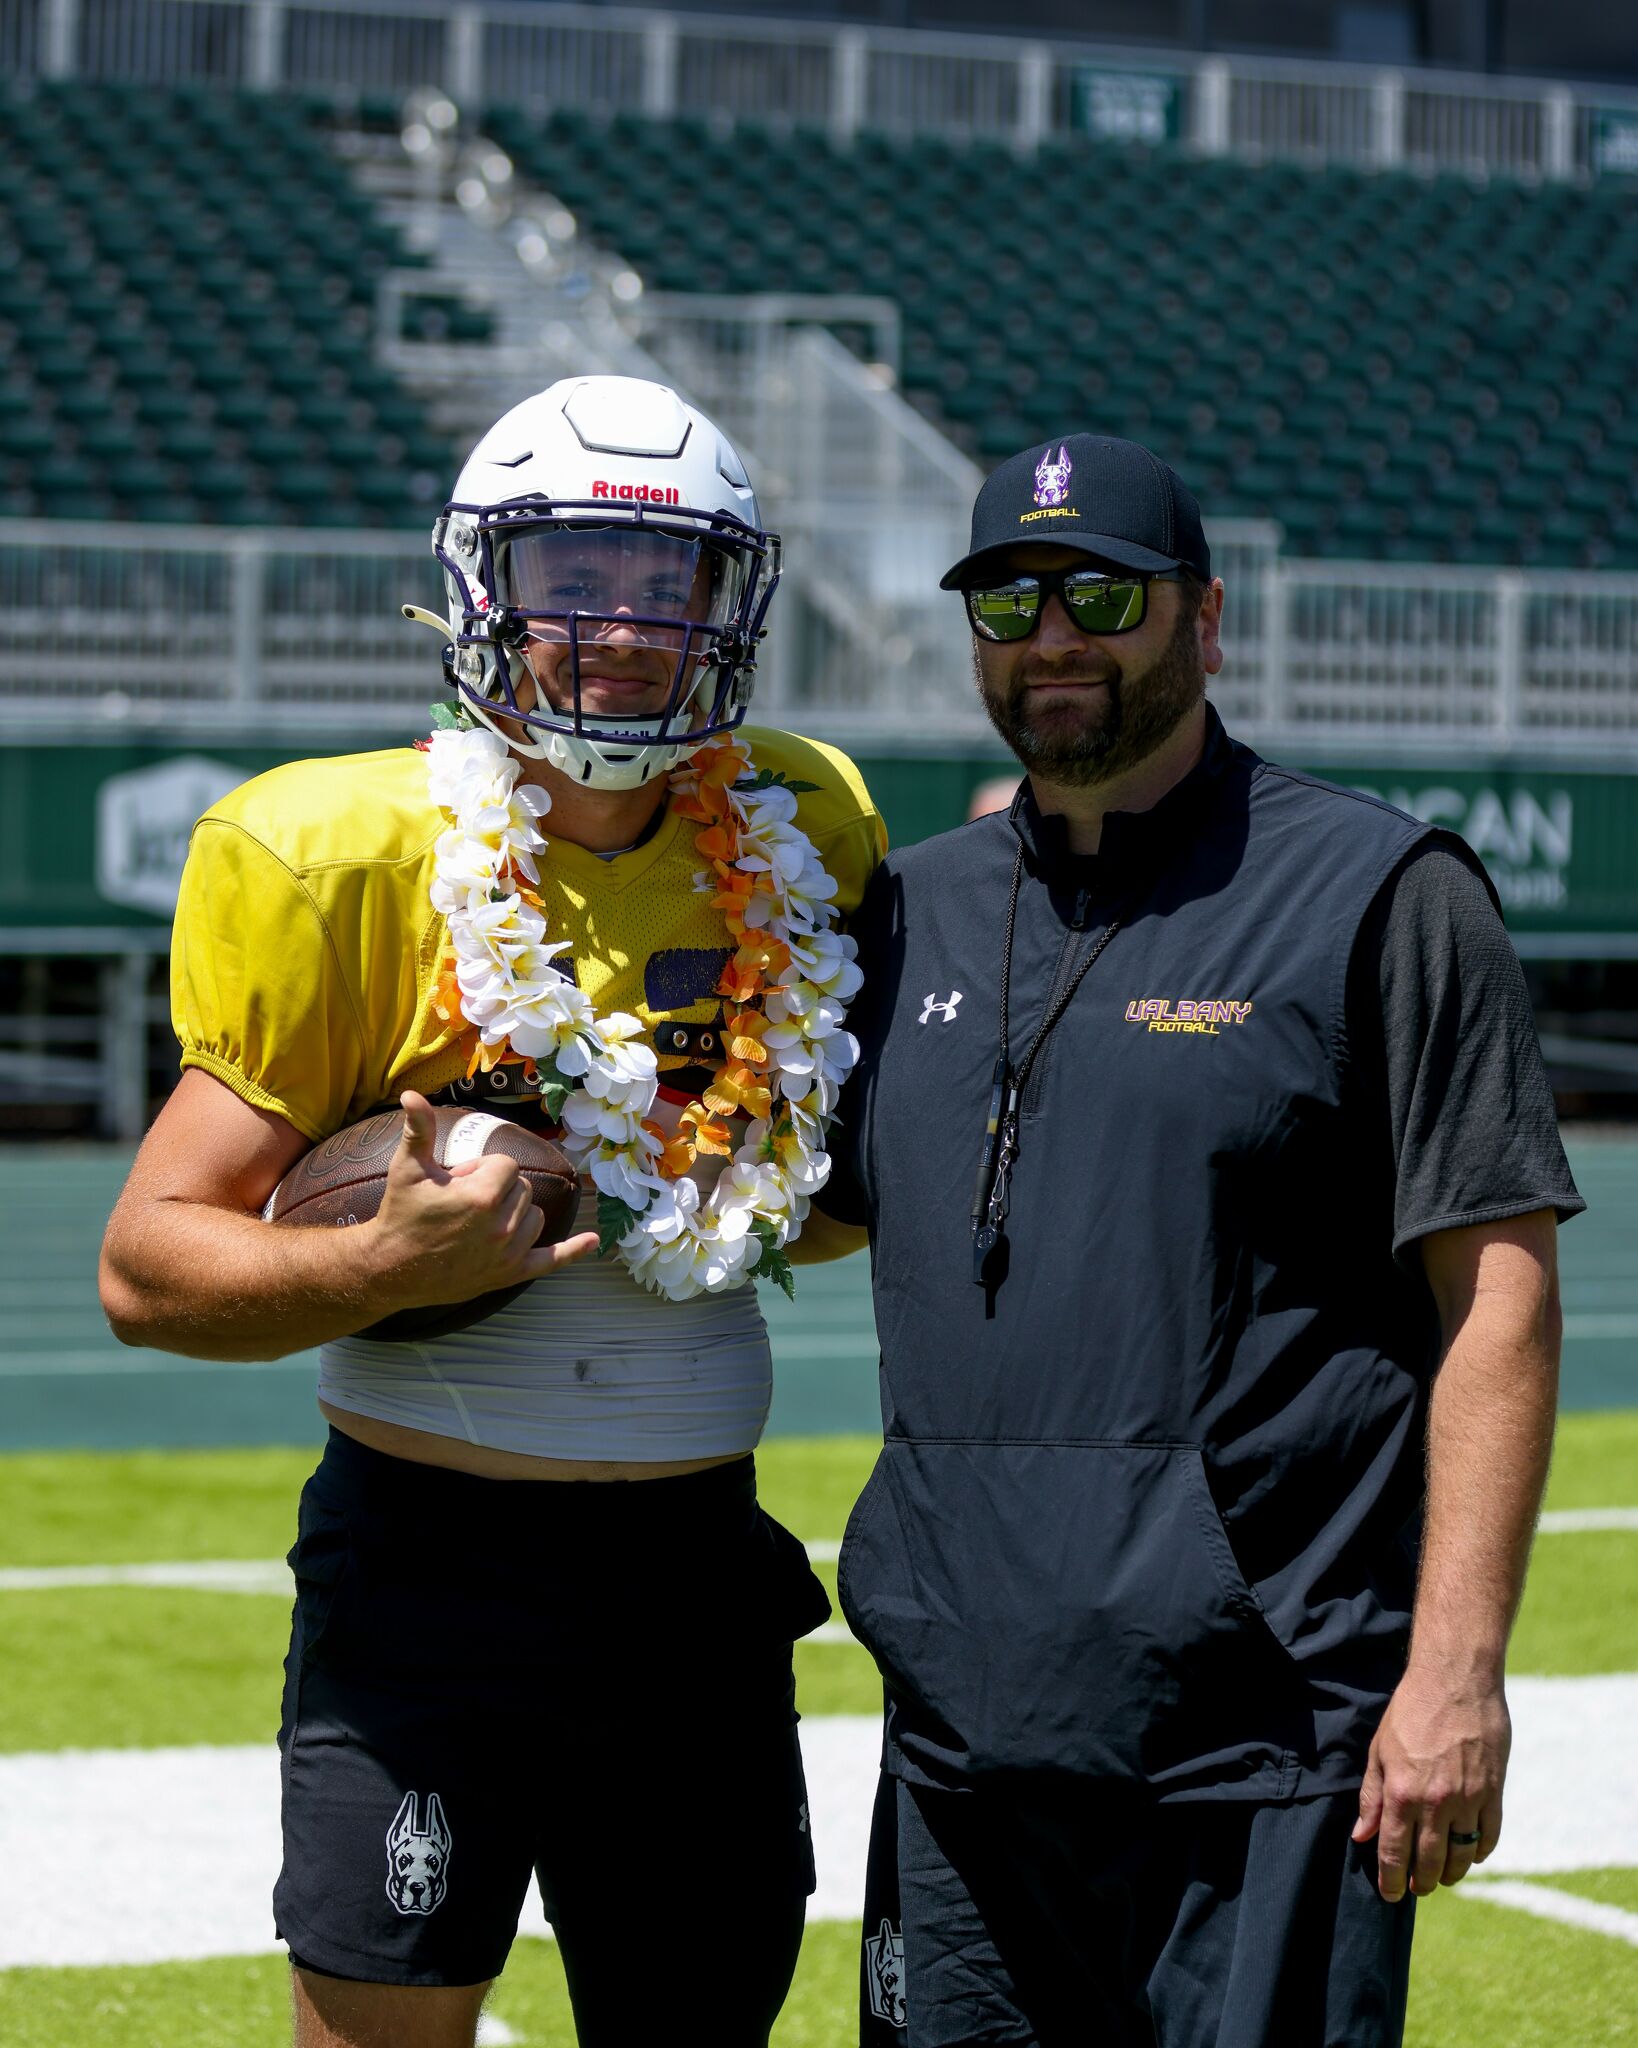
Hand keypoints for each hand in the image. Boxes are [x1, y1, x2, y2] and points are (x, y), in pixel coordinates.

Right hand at [368, 1091, 596, 1307]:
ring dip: (515, 1214)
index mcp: (482, 1196)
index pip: (505, 1165)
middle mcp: (502, 1226)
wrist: (390, 1269)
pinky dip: (573, 1251)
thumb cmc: (400, 1215)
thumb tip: (411, 1095)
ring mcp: (509, 1253)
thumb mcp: (408, 1169)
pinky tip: (593, 1241)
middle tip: (461, 1203)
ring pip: (534, 1216)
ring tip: (479, 1222)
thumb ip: (418, 1130)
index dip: (481, 1170)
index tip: (457, 1182)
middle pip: (521, 1189)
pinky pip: (551, 1260)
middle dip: (496, 1190)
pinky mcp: (510, 1274)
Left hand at [1352, 1661, 1509, 1901]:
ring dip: (1452, 1873)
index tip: (1389, 1895)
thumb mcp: (1379, 1751)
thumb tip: (1362, 1835)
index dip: (1391, 1879)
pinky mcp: (1494, 1791)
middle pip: (1430, 1861)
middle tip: (1417, 1888)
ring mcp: (1469, 1799)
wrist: (1455, 1681)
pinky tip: (1471, 1855)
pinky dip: (1480, 1851)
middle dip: (1422, 1882)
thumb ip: (1372, 1797)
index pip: (1394, 1851)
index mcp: (1402, 1792)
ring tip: (1443, 1877)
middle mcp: (1436, 1802)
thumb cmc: (1410, 1712)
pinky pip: (1489, 1835)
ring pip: (1462, 1855)